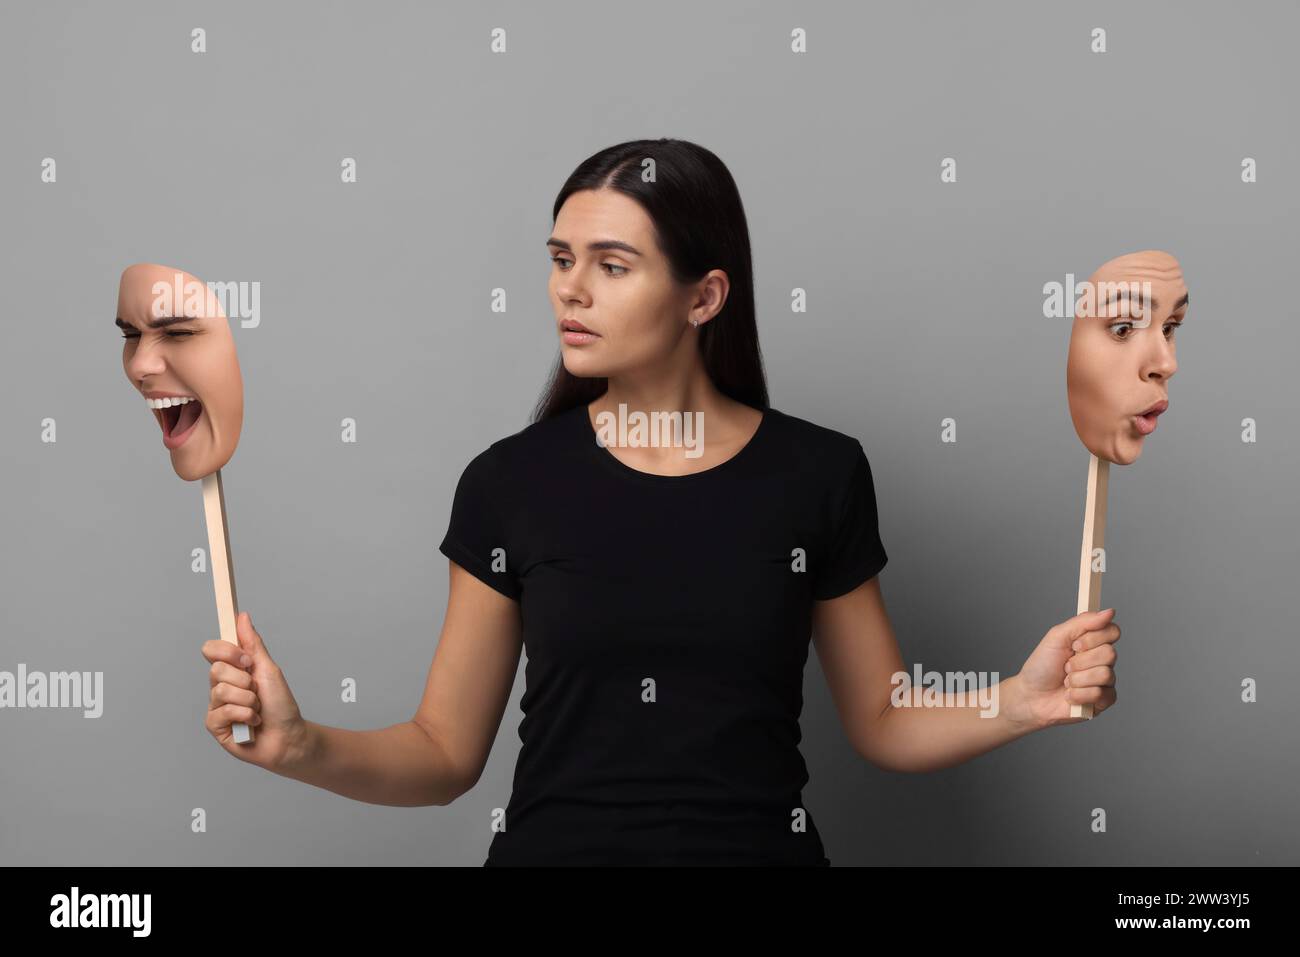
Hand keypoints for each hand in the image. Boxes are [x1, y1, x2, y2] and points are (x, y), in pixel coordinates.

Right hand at [201, 612, 311, 770]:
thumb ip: (253, 644)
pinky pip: (223, 712)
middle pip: (215, 670)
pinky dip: (245, 715)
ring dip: (248, 700)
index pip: (211, 650)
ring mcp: (216, 706)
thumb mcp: (269, 669)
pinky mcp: (215, 726)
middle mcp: (221, 686)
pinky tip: (252, 723)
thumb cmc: (281, 704)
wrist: (289, 736)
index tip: (246, 660)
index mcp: (232, 670)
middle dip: (244, 680)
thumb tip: (242, 616)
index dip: (226, 651)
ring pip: (220, 691)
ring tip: (257, 709)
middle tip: (257, 690)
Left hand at [1011, 607, 1119, 727]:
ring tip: (1066, 681)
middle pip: (1110, 653)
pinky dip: (1078, 694)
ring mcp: (1104, 681)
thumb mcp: (1057, 637)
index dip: (1093, 638)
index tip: (1074, 644)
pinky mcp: (1103, 701)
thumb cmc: (1042, 666)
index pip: (1113, 632)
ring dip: (1077, 678)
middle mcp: (1102, 660)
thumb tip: (1109, 612)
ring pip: (1104, 674)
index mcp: (1093, 642)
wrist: (1031, 695)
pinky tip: (1069, 695)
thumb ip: (1083, 622)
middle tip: (1066, 665)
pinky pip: (1100, 694)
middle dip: (1080, 661)